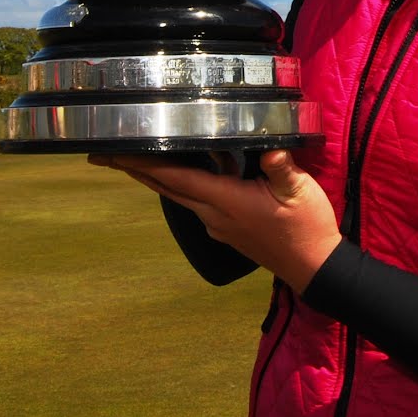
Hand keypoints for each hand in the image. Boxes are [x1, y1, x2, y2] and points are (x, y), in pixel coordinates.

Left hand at [89, 149, 340, 293]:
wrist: (315, 268)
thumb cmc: (307, 227)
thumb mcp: (299, 191)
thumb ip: (282, 168)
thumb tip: (270, 148)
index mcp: (226, 201)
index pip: (175, 179)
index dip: (143, 164)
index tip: (114, 154)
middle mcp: (213, 215)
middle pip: (166, 188)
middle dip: (134, 170)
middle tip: (102, 156)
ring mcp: (218, 225)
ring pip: (179, 196)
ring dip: (155, 177)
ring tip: (134, 159)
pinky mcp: (227, 230)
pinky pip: (197, 202)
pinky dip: (182, 184)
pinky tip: (186, 172)